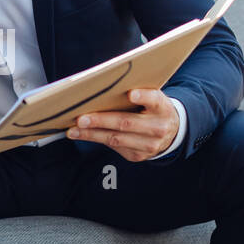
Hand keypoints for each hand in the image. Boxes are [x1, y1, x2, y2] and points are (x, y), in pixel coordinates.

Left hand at [66, 88, 180, 162]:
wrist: (170, 131)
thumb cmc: (152, 108)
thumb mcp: (152, 97)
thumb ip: (137, 92)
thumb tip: (102, 87)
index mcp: (162, 107)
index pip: (154, 100)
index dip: (143, 97)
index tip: (131, 94)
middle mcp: (158, 127)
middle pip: (127, 123)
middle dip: (101, 121)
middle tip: (81, 119)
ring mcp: (149, 144)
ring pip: (116, 139)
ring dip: (91, 134)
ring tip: (73, 130)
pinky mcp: (138, 155)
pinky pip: (114, 147)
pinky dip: (96, 139)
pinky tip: (82, 134)